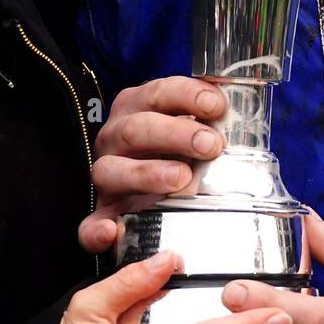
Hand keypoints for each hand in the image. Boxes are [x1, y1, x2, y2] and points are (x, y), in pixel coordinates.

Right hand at [79, 77, 227, 253]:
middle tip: (210, 145)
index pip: (157, 93)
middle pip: (136, 129)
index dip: (186, 95)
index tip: (216, 106)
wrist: (152, 190)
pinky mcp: (102, 214)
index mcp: (136, 108)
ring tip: (181, 179)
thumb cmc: (178, 151)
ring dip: (147, 173)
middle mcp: (115, 137)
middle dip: (175, 134)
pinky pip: (89, 225)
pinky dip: (96, 230)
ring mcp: (106, 176)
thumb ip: (208, 116)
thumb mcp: (191, 126)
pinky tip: (112, 231)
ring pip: (110, 170)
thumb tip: (234, 102)